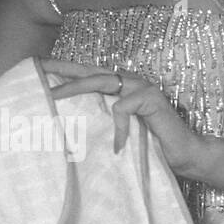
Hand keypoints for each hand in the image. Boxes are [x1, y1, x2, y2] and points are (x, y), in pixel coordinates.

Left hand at [39, 57, 210, 176]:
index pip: (88, 74)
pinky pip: (123, 108)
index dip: (64, 70)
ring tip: (52, 97)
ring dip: (75, 88)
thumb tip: (64, 122)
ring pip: (102, 81)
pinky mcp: (151, 98)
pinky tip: (118, 146)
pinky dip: (117, 127)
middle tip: (37, 69)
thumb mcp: (117, 132)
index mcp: (120, 87)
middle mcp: (129, 81)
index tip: (39, 68)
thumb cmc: (151, 146)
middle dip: (62, 70)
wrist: (185, 155)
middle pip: (90, 71)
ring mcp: (141, 87)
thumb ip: (99, 120)